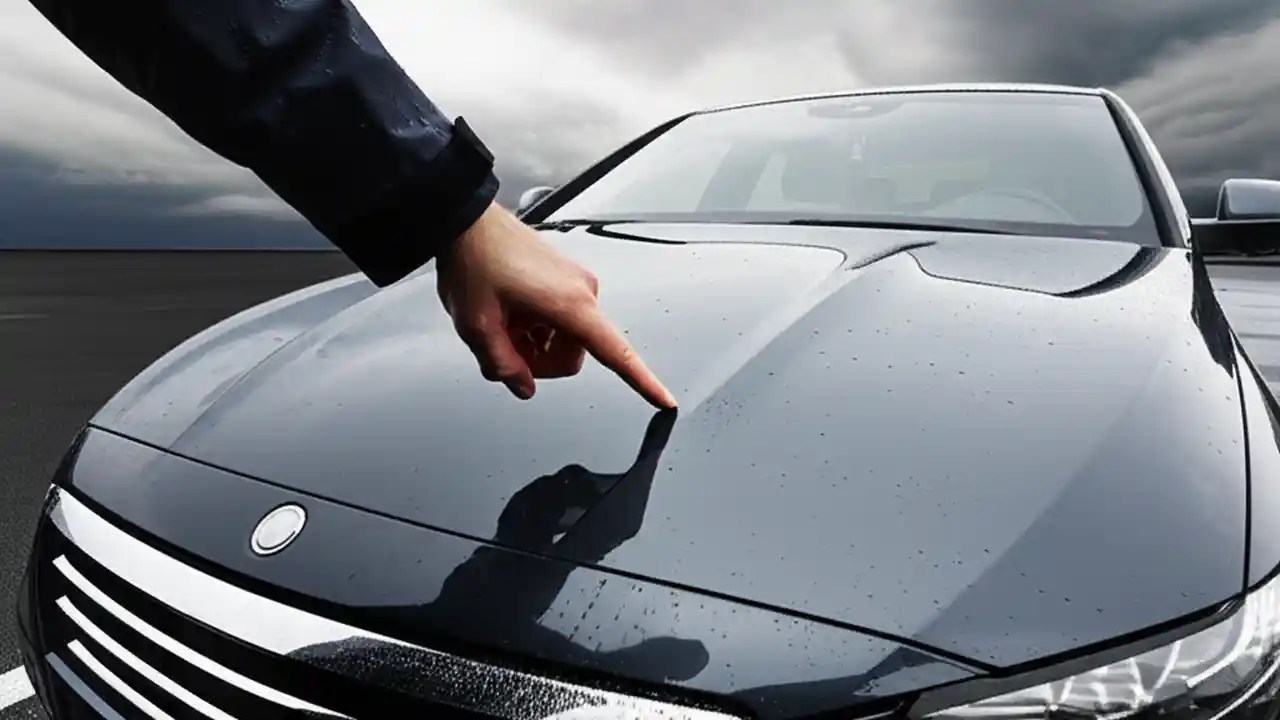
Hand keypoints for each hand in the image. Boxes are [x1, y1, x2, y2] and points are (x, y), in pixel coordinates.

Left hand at [436, 202, 676, 408]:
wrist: (468, 220)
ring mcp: (576, 283)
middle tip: (501, 344)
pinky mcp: (566, 278)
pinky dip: (536, 325)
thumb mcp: (476, 325)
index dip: (642, 382)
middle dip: (538, 361)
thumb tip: (524, 386)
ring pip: (565, 340)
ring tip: (502, 320)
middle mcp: (582, 292)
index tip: (665, 400)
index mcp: (570, 304)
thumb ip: (501, 366)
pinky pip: (560, 319)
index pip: (616, 353)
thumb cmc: (475, 260)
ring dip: (534, 342)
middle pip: (574, 356)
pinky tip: (509, 310)